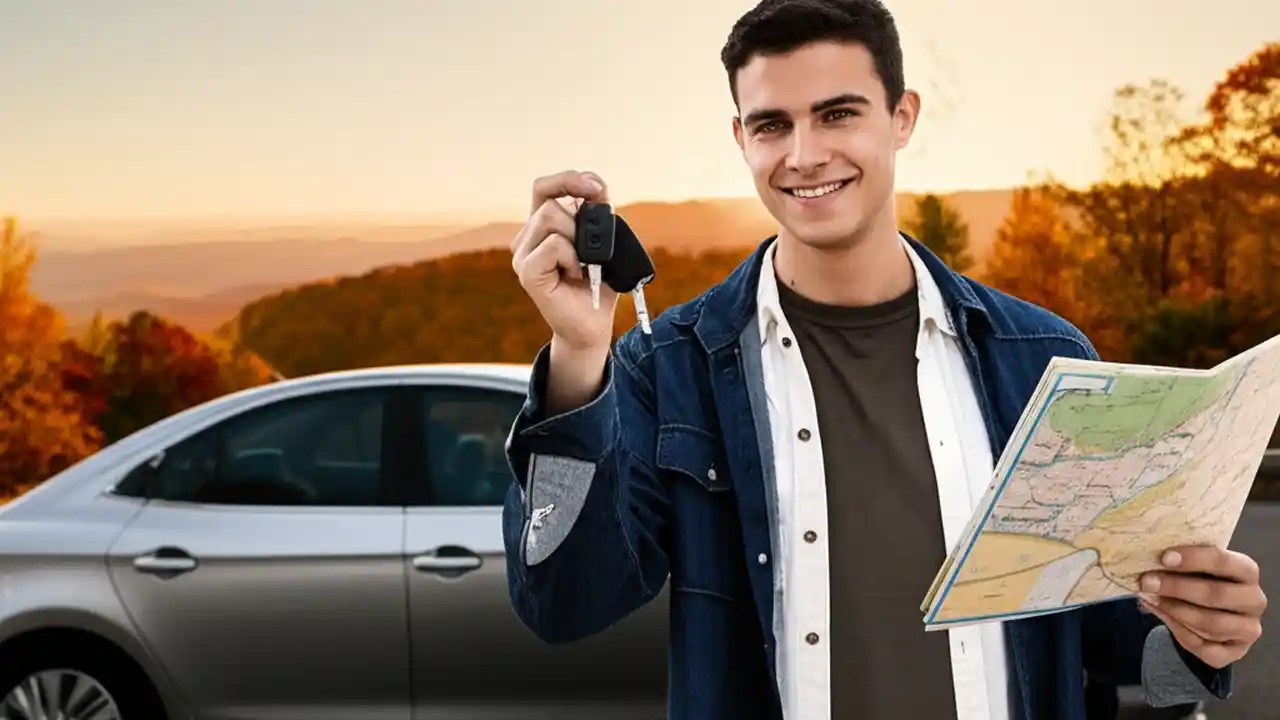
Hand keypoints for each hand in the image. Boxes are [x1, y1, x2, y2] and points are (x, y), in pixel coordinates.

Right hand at [511, 170, 618, 351]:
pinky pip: (554, 244)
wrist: (593, 324)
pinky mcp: (527, 272)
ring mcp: (523, 255)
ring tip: (583, 266)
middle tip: (592, 250)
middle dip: (580, 220)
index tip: (595, 188)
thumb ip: (597, 212)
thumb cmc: (598, 284)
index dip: (567, 179)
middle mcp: (527, 237)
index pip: (544, 187)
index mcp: (542, 226)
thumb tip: (595, 184)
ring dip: (578, 239)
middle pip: (549, 201)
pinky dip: (573, 257)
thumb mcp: (604, 241)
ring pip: (549, 217)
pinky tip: (576, 275)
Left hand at [1138, 545, 1266, 668]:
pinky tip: (1162, 616)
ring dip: (1175, 610)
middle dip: (1177, 587)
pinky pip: (1205, 647)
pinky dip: (1179, 632)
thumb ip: (1182, 564)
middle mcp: (1254, 600)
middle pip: (1217, 594)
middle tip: (1147, 582)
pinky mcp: (1236, 651)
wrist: (1211, 613)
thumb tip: (1149, 561)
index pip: (1225, 562)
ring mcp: (1248, 629)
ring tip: (1150, 599)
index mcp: (1247, 571)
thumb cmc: (1202, 581)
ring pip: (1211, 623)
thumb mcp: (1196, 567)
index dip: (1194, 559)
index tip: (1164, 558)